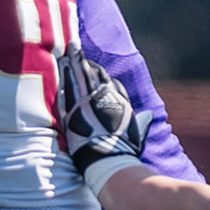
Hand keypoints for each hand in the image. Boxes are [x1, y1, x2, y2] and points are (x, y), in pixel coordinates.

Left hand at [57, 52, 148, 194]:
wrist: (109, 161)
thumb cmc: (125, 150)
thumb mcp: (137, 133)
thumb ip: (140, 121)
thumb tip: (148, 114)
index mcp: (120, 103)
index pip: (110, 82)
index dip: (101, 73)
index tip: (95, 67)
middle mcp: (104, 100)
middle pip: (93, 74)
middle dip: (84, 60)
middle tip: (76, 48)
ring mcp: (87, 104)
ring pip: (79, 78)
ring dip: (73, 64)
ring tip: (68, 54)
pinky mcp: (73, 112)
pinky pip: (68, 91)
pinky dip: (64, 81)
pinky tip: (61, 73)